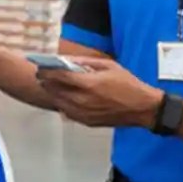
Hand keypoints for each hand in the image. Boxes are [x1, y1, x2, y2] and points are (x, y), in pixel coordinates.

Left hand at [35, 56, 162, 128]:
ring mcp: (84, 113)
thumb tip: (68, 59)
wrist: (142, 108)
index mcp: (89, 84)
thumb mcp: (109, 65)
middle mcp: (83, 100)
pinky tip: (62, 98)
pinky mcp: (87, 122)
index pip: (60, 76)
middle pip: (56, 91)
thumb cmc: (128, 84)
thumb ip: (86, 62)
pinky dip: (62, 104)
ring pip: (59, 103)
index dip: (47, 71)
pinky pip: (68, 113)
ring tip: (48, 85)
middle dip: (46, 82)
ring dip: (52, 94)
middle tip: (40, 75)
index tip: (40, 66)